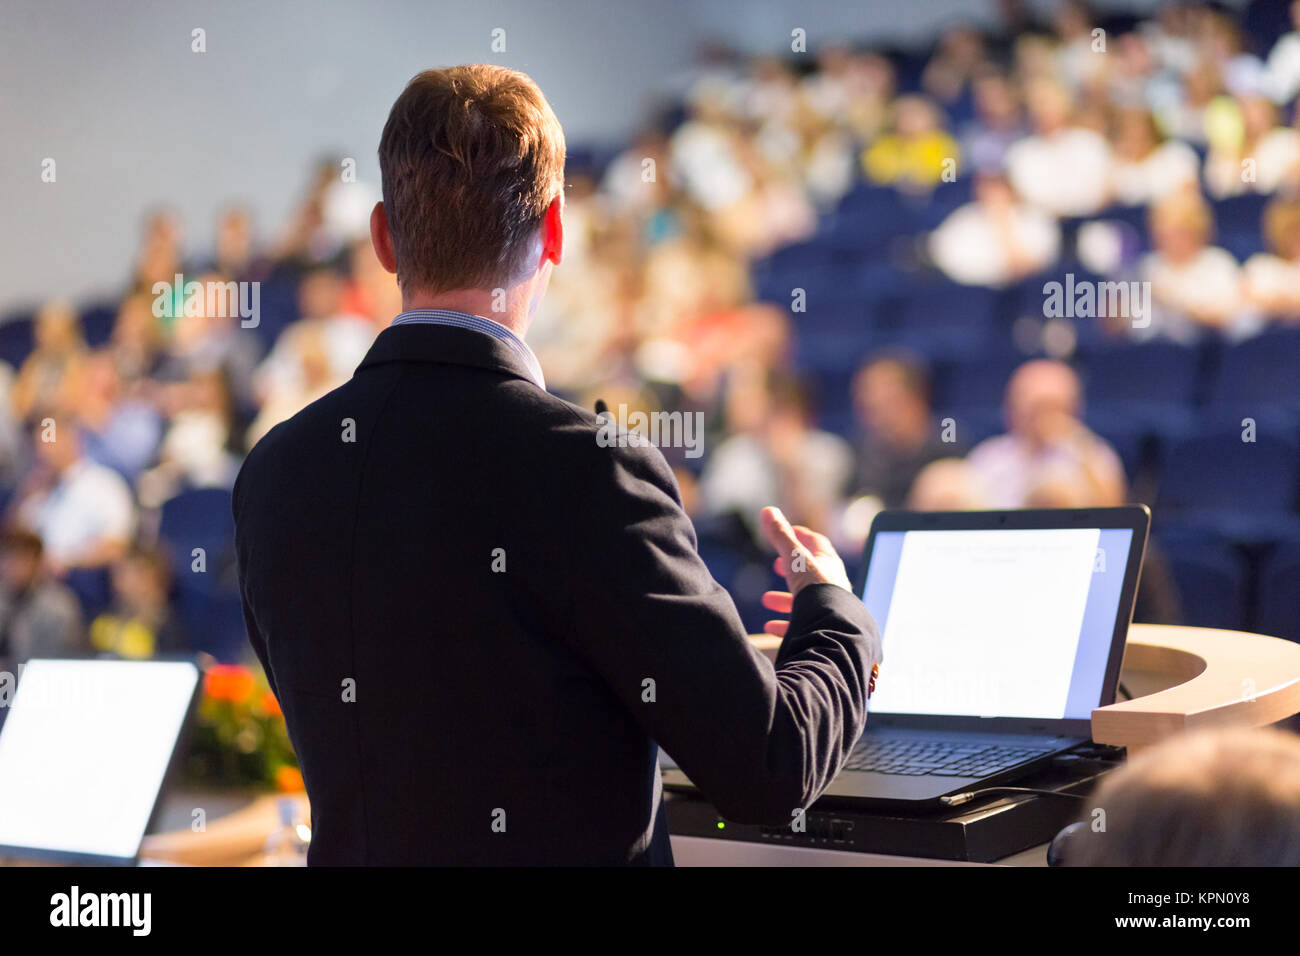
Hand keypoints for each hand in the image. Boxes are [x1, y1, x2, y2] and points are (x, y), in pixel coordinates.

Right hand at [758, 506, 851, 637]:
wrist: (832, 627)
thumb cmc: (816, 588)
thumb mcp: (794, 557)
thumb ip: (781, 535)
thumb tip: (767, 511)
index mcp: (828, 564)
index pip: (817, 543)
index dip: (801, 536)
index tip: (787, 533)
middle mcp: (832, 584)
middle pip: (810, 572)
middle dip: (790, 569)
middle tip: (776, 566)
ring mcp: (828, 607)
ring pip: (805, 599)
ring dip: (784, 599)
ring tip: (767, 599)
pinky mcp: (822, 626)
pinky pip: (802, 624)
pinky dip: (784, 623)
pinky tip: (771, 627)